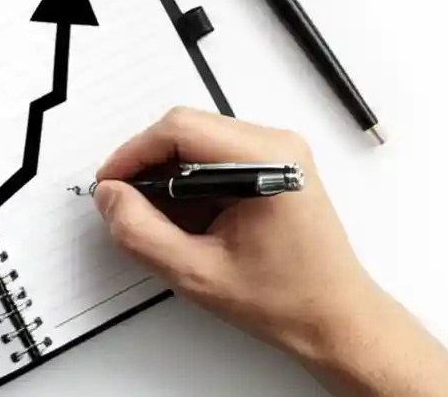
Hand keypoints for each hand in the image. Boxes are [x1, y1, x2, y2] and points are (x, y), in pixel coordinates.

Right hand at [93, 107, 377, 357]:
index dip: (134, 153)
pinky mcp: (275, 166)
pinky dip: (190, 182)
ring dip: (169, 176)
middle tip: (126, 205)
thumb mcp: (198, 274)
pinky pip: (216, 157)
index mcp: (267, 160)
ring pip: (198, 142)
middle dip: (149, 165)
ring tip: (160, 221)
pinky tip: (188, 220)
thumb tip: (111, 197)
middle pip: (187, 129)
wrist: (336, 318)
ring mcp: (279, 153)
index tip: (110, 184)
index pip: (180, 129)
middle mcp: (277, 145)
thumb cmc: (286, 300)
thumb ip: (142, 232)